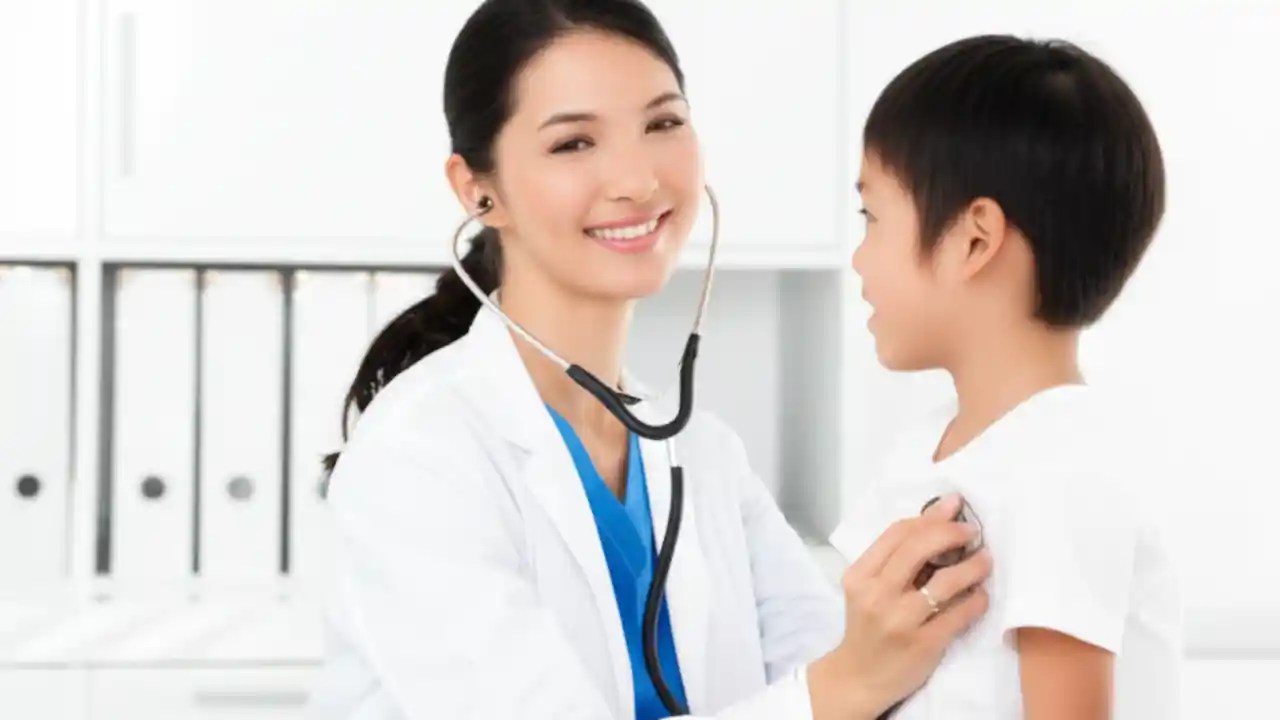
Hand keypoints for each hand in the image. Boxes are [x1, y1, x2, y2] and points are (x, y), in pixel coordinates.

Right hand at [808, 495, 992, 719]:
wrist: (859, 677)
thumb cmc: (868, 627)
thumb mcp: (867, 589)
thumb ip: (893, 562)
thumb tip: (938, 525)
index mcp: (859, 576)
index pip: (897, 533)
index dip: (930, 516)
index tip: (953, 508)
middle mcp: (876, 595)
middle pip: (919, 548)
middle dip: (951, 532)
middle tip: (972, 531)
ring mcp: (900, 621)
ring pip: (945, 581)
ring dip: (973, 565)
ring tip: (986, 559)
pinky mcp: (923, 644)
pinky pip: (960, 614)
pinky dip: (977, 599)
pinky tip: (981, 594)